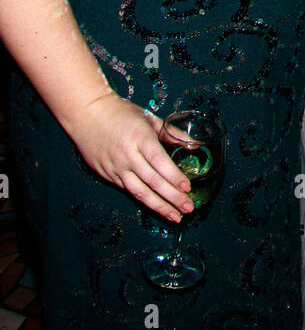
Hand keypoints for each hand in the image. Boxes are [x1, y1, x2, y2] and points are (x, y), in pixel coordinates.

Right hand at [65, 91, 194, 220]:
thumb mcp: (148, 117)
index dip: (174, 176)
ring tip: (175, 217)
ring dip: (159, 206)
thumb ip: (170, 132)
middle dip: (172, 197)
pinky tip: (155, 206)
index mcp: (140, 137)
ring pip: (139, 192)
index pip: (160, 161)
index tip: (188, 188)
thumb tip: (193, 144)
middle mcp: (127, 155)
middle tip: (188, 208)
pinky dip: (143, 199)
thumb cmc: (120, 112)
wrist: (85, 113)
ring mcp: (115, 167)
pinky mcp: (106, 174)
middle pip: (152, 181)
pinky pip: (127, 190)